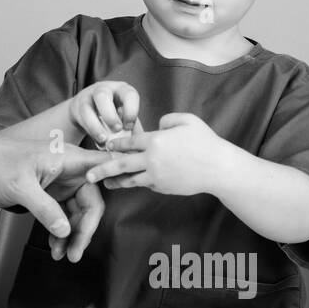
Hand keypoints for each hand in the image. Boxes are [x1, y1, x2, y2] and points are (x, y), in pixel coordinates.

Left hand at [0, 134, 119, 247]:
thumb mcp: (21, 186)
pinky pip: (64, 215)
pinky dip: (61, 231)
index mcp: (69, 158)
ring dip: (72, 235)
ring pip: (78, 212)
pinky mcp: (52, 193)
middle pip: (91, 201)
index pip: (104, 168)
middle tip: (75, 253)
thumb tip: (65, 231)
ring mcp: (62, 182)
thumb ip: (44, 208)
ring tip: (63, 255)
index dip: (117, 181)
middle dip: (84, 229)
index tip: (119, 200)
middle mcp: (70, 169)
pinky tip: (55, 246)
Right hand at [68, 81, 140, 146]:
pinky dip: (91, 130)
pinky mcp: (78, 106)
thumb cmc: (115, 115)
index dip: (130, 111)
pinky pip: (82, 118)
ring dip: (96, 125)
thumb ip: (132, 130)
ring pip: (87, 108)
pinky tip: (98, 141)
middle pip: (103, 96)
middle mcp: (105, 89)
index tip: (129, 127)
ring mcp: (88, 96)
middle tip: (116, 130)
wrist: (91, 111)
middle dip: (109, 115)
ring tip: (104, 139)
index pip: (129, 95)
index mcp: (122, 90)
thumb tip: (137, 145)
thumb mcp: (126, 118)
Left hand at [88, 112, 232, 196]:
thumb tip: (157, 126)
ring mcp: (157, 176)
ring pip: (130, 179)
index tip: (107, 144)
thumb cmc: (206, 142)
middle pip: (120, 164)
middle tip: (89, 175)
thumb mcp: (187, 120)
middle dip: (103, 169)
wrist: (219, 169)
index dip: (116, 143)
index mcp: (156, 140)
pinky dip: (138, 183)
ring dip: (116, 181)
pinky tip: (131, 183)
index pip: (129, 142)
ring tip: (104, 184)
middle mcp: (152, 159)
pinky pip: (146, 184)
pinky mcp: (163, 187)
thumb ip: (167, 119)